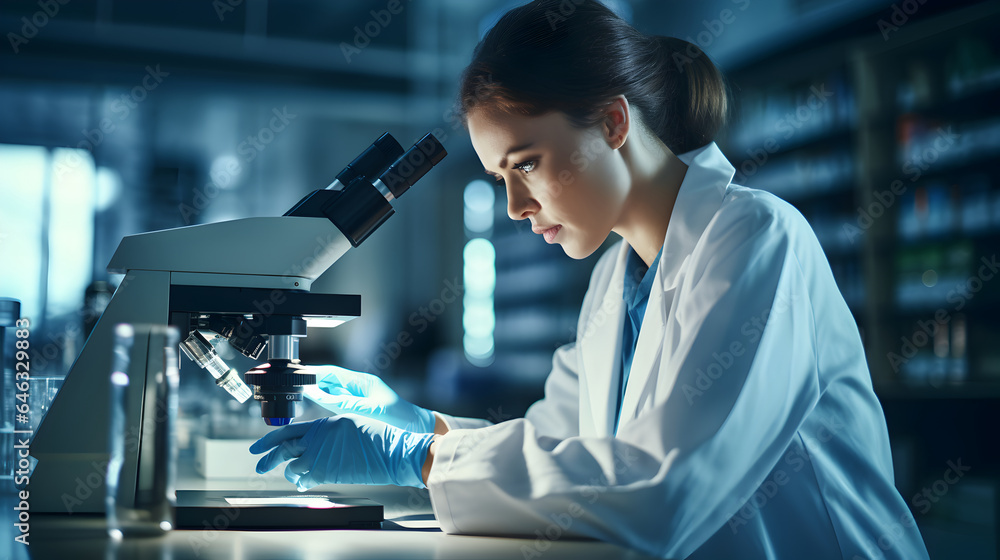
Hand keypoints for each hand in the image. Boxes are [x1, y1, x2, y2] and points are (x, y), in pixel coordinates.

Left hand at [249, 414, 434, 490]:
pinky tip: (304, 483)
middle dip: (268, 459)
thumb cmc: (379, 438)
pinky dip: (303, 483)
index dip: (269, 440)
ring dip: (292, 474)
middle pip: (284, 449)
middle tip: (260, 466)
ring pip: (293, 467)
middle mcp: (319, 437)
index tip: (258, 447)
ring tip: (296, 476)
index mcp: (325, 422)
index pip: (288, 430)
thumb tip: (313, 442)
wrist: (393, 451)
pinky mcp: (326, 472)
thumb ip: (328, 432)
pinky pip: (305, 480)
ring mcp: (321, 455)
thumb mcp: (350, 425)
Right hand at [302, 366, 437, 432]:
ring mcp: (358, 397)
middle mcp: (358, 387)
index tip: (296, 376)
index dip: (313, 373)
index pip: (331, 373)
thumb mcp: (370, 410)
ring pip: (331, 392)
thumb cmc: (400, 418)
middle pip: (328, 381)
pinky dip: (325, 404)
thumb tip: (319, 395)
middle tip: (292, 389)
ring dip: (316, 393)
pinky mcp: (359, 408)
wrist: (417, 429)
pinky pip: (337, 403)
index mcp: (361, 382)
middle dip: (311, 383)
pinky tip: (316, 409)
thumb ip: (344, 403)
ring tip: (298, 398)